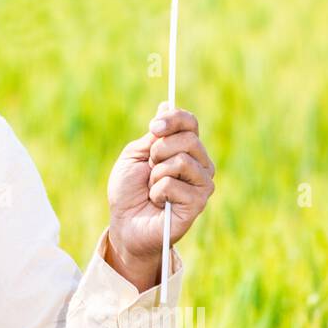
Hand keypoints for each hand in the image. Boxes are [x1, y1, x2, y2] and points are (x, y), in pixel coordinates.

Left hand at [105, 103, 215, 289]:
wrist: (125, 223)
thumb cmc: (128, 191)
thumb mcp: (135, 155)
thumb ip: (153, 135)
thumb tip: (166, 103)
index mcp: (185, 149)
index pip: (190, 123)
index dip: (172, 120)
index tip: (153, 128)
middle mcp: (200, 164)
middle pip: (188, 139)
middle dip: (158, 151)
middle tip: (149, 168)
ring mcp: (202, 184)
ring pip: (182, 160)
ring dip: (157, 174)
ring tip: (152, 188)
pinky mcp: (198, 203)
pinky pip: (174, 184)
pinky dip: (158, 192)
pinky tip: (158, 202)